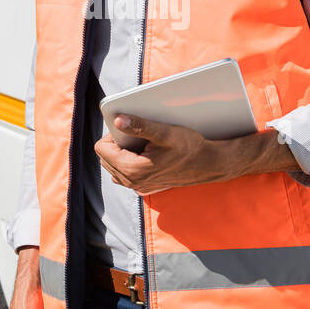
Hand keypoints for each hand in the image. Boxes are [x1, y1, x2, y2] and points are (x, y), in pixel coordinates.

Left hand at [94, 114, 218, 194]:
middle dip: (116, 144)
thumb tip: (118, 120)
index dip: (112, 134)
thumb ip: (140, 126)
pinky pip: (124, 174)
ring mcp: (137, 187)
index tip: (127, 128)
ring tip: (140, 144)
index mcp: (132, 169)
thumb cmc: (189, 148)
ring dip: (121, 153)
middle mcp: (131, 182)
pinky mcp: (144, 188)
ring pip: (113, 166)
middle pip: (105, 158)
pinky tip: (145, 154)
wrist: (207, 165)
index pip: (102, 149)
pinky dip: (128, 162)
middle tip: (136, 135)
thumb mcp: (165, 133)